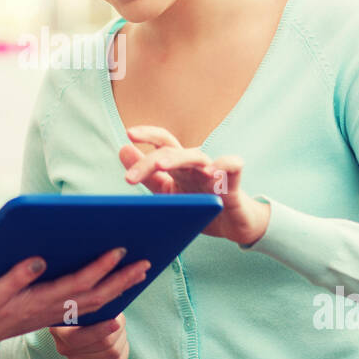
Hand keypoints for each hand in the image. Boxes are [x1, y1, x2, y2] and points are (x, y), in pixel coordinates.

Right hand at [0, 247, 150, 358]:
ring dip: (119, 289)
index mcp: (38, 301)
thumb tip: (39, 260)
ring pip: (94, 305)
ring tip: (139, 273)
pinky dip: (105, 299)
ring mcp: (50, 316)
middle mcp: (50, 311)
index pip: (78, 284)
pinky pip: (84, 309)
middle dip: (122, 280)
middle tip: (146, 263)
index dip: (100, 268)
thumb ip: (13, 277)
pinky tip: (114, 290)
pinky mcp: (47, 316)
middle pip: (96, 297)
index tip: (119, 250)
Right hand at [49, 314, 130, 358]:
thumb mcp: (84, 303)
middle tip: (119, 320)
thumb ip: (92, 307)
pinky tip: (119, 341)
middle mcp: (64, 349)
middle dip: (117, 329)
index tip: (115, 322)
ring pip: (113, 353)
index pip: (77, 338)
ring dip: (121, 338)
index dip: (99, 331)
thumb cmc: (84, 308)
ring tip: (118, 328)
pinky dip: (124, 350)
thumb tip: (110, 313)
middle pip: (102, 345)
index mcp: (58, 330)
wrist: (78, 323)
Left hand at [119, 124, 270, 246]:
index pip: (163, 143)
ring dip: (179, 159)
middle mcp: (195, 166)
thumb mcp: (169, 191)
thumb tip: (123, 149)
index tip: (128, 135)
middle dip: (151, 159)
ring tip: (162, 165)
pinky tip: (213, 172)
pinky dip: (225, 165)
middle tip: (130, 177)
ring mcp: (215, 174)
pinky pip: (232, 168)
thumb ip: (147, 174)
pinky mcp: (233, 186)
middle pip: (174, 150)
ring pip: (197, 157)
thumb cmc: (202, 204)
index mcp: (180, 167)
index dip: (148, 135)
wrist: (236, 224)